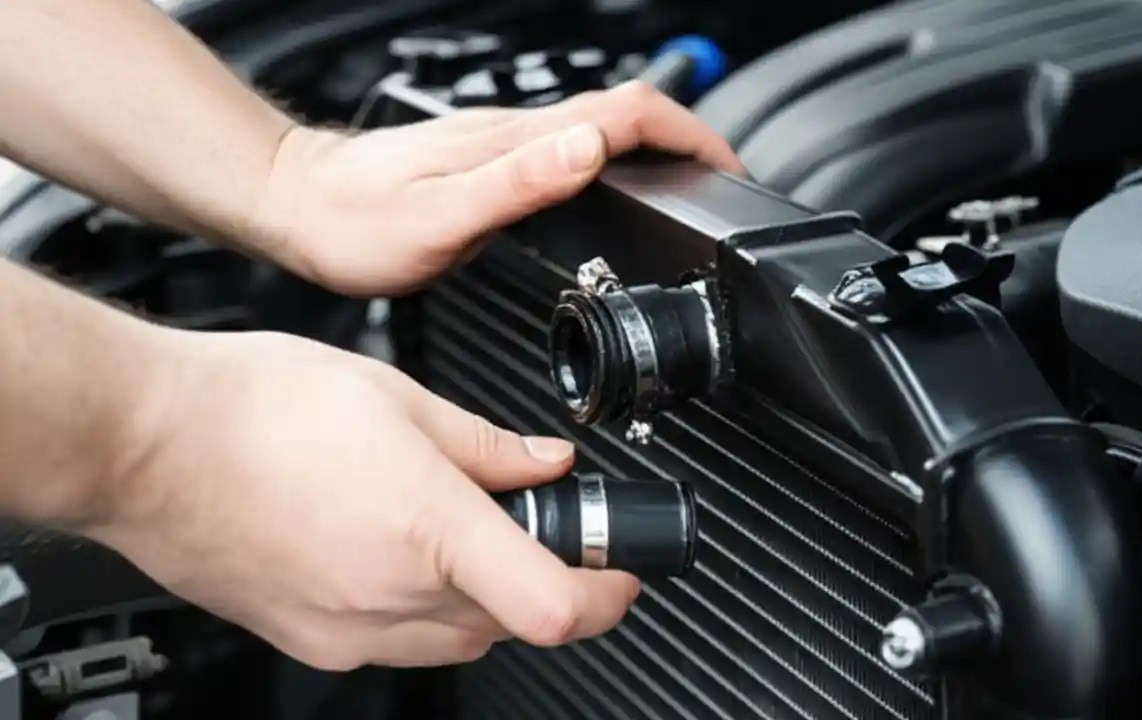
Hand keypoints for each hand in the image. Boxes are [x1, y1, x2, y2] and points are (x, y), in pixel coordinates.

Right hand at [86, 328, 639, 670]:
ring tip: (449, 528)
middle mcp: (389, 595)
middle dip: (542, 583)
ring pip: (457, 641)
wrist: (146, 441)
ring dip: (482, 600)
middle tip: (530, 527)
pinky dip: (418, 608)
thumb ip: (487, 443)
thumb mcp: (398, 397)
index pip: (554, 607)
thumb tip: (544, 463)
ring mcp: (344, 629)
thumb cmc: (255, 407)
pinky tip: (389, 548)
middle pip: (512, 624)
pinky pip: (394, 644)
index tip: (620, 571)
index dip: (607, 596)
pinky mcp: (306, 641)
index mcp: (427, 527)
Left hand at [248, 81, 743, 296]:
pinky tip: (612, 190)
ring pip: (602, 131)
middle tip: (720, 181)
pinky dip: (613, 164)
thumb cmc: (357, 222)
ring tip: (685, 188)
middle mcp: (518, 135)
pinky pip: (571, 152)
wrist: (301, 206)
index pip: (629, 115)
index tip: (726, 167)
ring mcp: (506, 145)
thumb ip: (519, 184)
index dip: (690, 134)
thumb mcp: (440, 218)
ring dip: (655, 151)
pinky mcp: (492, 161)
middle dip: (687, 142)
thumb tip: (592, 148)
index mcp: (520, 144)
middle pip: (627, 117)